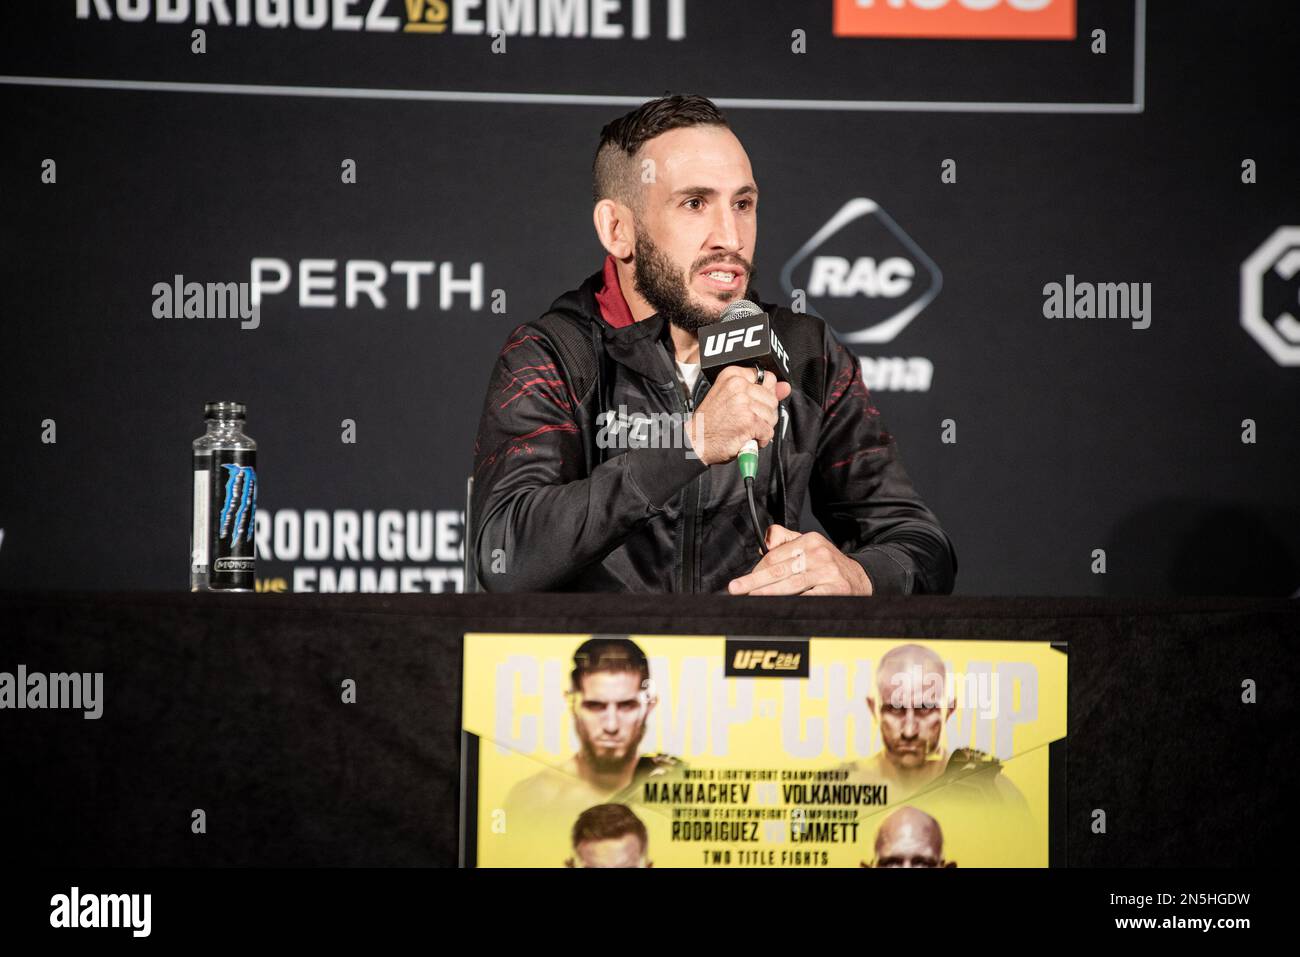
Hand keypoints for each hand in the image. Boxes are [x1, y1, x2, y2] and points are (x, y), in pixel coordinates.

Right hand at [687, 366, 791, 466]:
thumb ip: (761, 390)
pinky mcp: (749, 421)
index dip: (764, 394)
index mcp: (733, 375)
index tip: (752, 403)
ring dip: (763, 427)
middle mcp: (738, 385)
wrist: (695, 441)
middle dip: (764, 414)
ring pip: (772, 416)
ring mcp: (744, 403)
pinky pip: (768, 432)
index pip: (766, 377)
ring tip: (745, 429)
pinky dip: (760, 440)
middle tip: (745, 420)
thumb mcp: (732, 398)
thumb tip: (785, 387)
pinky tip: (746, 438)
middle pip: (772, 398)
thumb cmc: (712, 422)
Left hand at [727, 524, 874, 595]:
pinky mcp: (836, 589)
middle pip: (779, 569)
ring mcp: (828, 572)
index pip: (775, 555)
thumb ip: (785, 540)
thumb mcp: (810, 545)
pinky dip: (796, 602)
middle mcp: (818, 554)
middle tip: (737, 589)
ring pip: (792, 584)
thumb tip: (763, 543)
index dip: (757, 569)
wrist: (862, 578)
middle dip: (755, 580)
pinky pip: (811, 597)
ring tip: (752, 597)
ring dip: (770, 592)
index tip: (744, 581)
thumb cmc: (828, 564)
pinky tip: (781, 606)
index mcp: (809, 541)